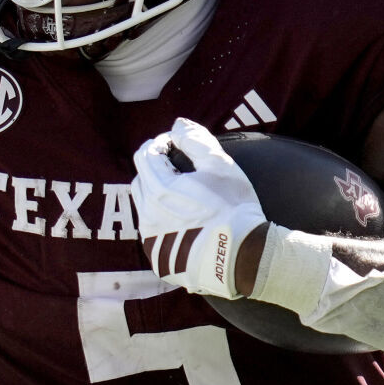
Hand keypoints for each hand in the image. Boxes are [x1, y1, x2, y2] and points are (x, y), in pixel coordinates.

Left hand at [130, 118, 266, 298]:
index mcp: (159, 189)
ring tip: (185, 196)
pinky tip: (186, 223)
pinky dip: (163, 222)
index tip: (177, 145)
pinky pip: (152, 232)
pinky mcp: (157, 258)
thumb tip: (178, 125)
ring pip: (144, 206)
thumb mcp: (221, 165)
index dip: (160, 144)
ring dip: (157, 195)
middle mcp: (148, 215)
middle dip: (156, 168)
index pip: (145, 154)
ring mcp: (150, 239)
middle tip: (181, 169)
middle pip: (141, 179)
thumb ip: (195, 140)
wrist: (242, 257)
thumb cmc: (234, 208)